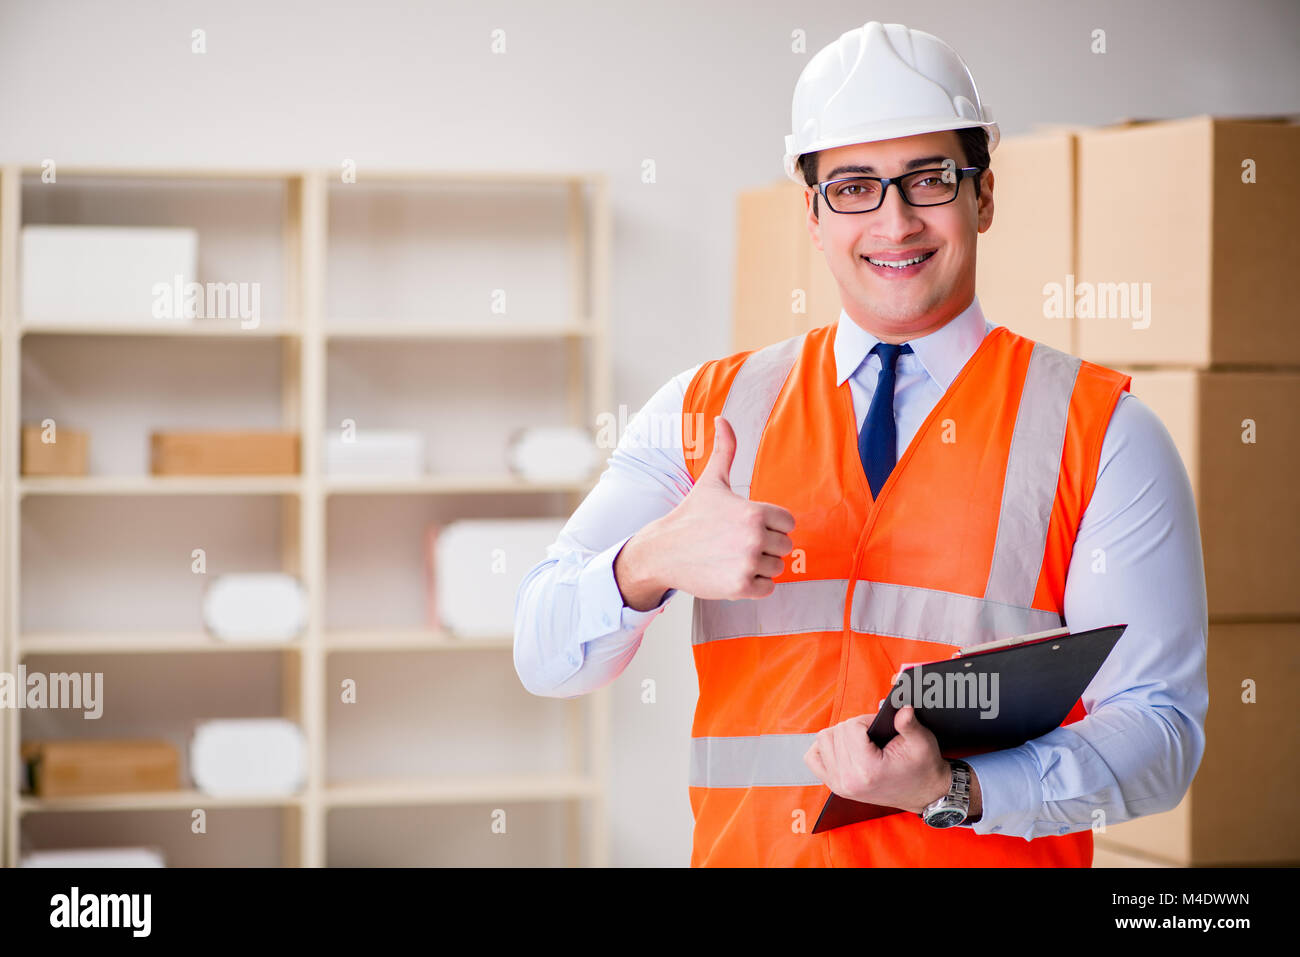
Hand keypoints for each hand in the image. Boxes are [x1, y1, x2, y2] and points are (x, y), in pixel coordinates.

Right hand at [614, 415, 795, 607]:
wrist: (663, 551)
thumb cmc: (690, 516)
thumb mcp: (711, 481)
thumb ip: (725, 450)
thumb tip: (723, 419)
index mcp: (755, 511)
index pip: (789, 523)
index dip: (771, 525)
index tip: (748, 526)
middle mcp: (755, 538)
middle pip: (785, 546)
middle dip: (765, 546)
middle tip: (737, 543)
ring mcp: (748, 564)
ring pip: (777, 568)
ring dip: (760, 566)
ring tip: (733, 557)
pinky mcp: (741, 587)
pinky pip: (768, 588)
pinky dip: (755, 585)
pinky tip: (734, 572)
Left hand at [803, 706, 951, 814]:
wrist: (923, 793)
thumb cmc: (922, 768)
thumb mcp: (922, 742)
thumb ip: (908, 723)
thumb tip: (902, 707)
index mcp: (867, 769)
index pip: (850, 726)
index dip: (866, 721)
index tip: (879, 729)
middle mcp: (848, 779)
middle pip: (835, 732)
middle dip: (854, 728)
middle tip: (873, 736)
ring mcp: (839, 784)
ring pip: (822, 741)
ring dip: (839, 736)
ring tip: (860, 742)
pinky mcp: (835, 786)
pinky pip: (813, 758)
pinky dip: (824, 748)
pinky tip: (843, 748)